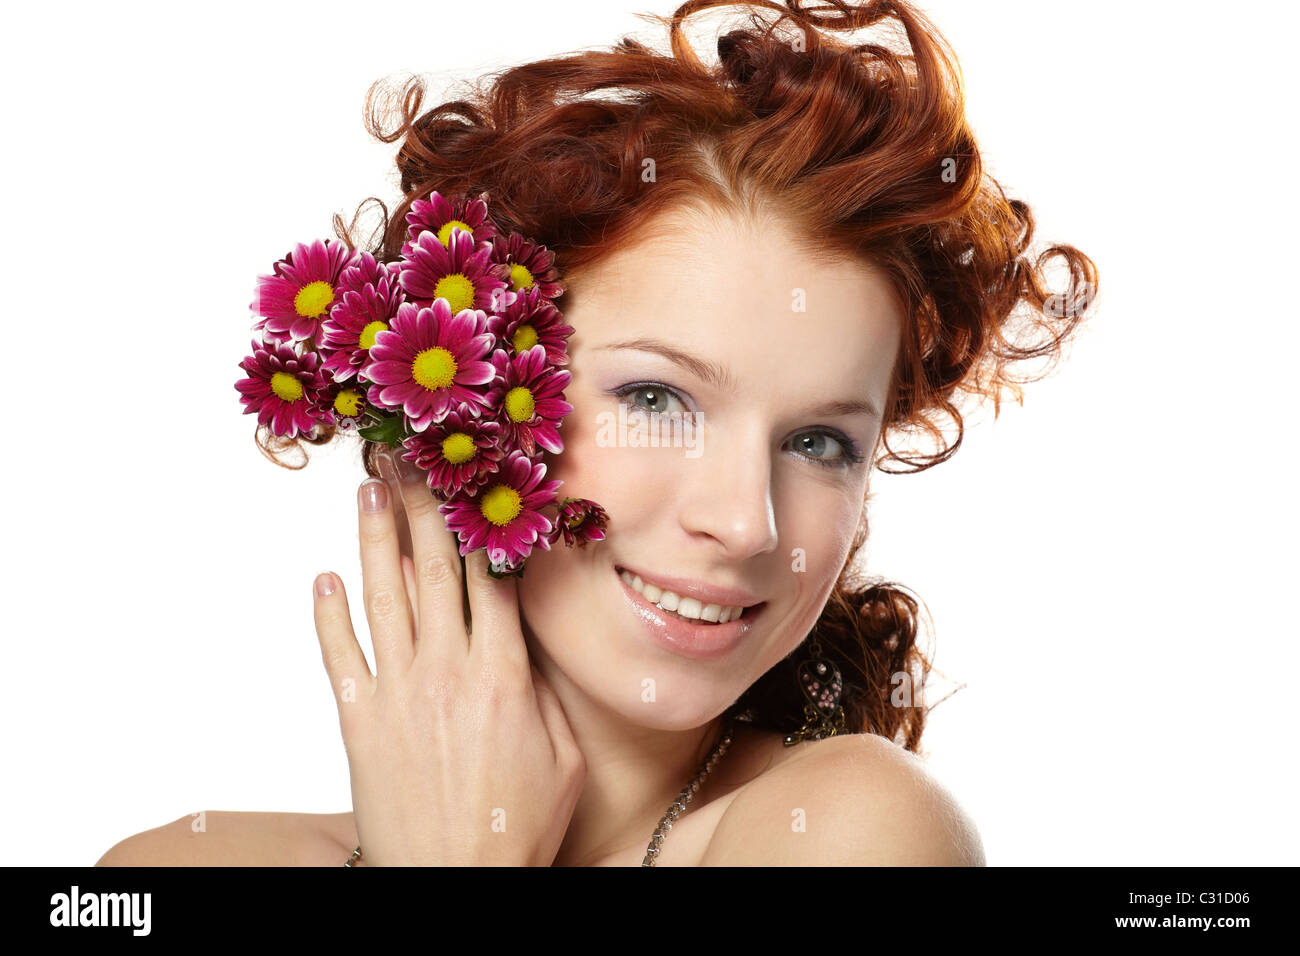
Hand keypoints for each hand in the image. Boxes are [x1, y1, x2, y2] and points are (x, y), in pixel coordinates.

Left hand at [311, 449, 586, 865]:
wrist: (453, 880)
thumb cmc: (517, 827)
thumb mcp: (563, 756)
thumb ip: (544, 692)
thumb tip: (526, 644)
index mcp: (502, 674)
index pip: (489, 577)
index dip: (480, 522)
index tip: (472, 478)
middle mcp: (445, 670)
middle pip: (433, 570)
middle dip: (421, 507)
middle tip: (408, 458)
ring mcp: (396, 692)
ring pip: (384, 598)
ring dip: (376, 539)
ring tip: (367, 491)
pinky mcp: (359, 721)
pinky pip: (339, 656)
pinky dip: (328, 615)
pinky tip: (324, 578)